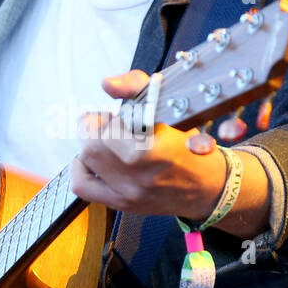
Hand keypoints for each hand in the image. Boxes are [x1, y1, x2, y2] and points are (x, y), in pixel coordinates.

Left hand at [69, 71, 227, 221]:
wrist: (207, 187)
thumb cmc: (191, 148)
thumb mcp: (171, 109)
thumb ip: (137, 86)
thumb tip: (108, 84)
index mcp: (152, 151)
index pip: (110, 128)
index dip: (110, 116)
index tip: (118, 114)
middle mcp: (139, 175)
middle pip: (92, 144)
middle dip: (94, 126)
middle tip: (105, 121)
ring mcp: (129, 193)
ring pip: (86, 161)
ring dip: (89, 144)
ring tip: (103, 138)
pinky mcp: (122, 204)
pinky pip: (82, 186)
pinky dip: (80, 168)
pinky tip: (92, 160)